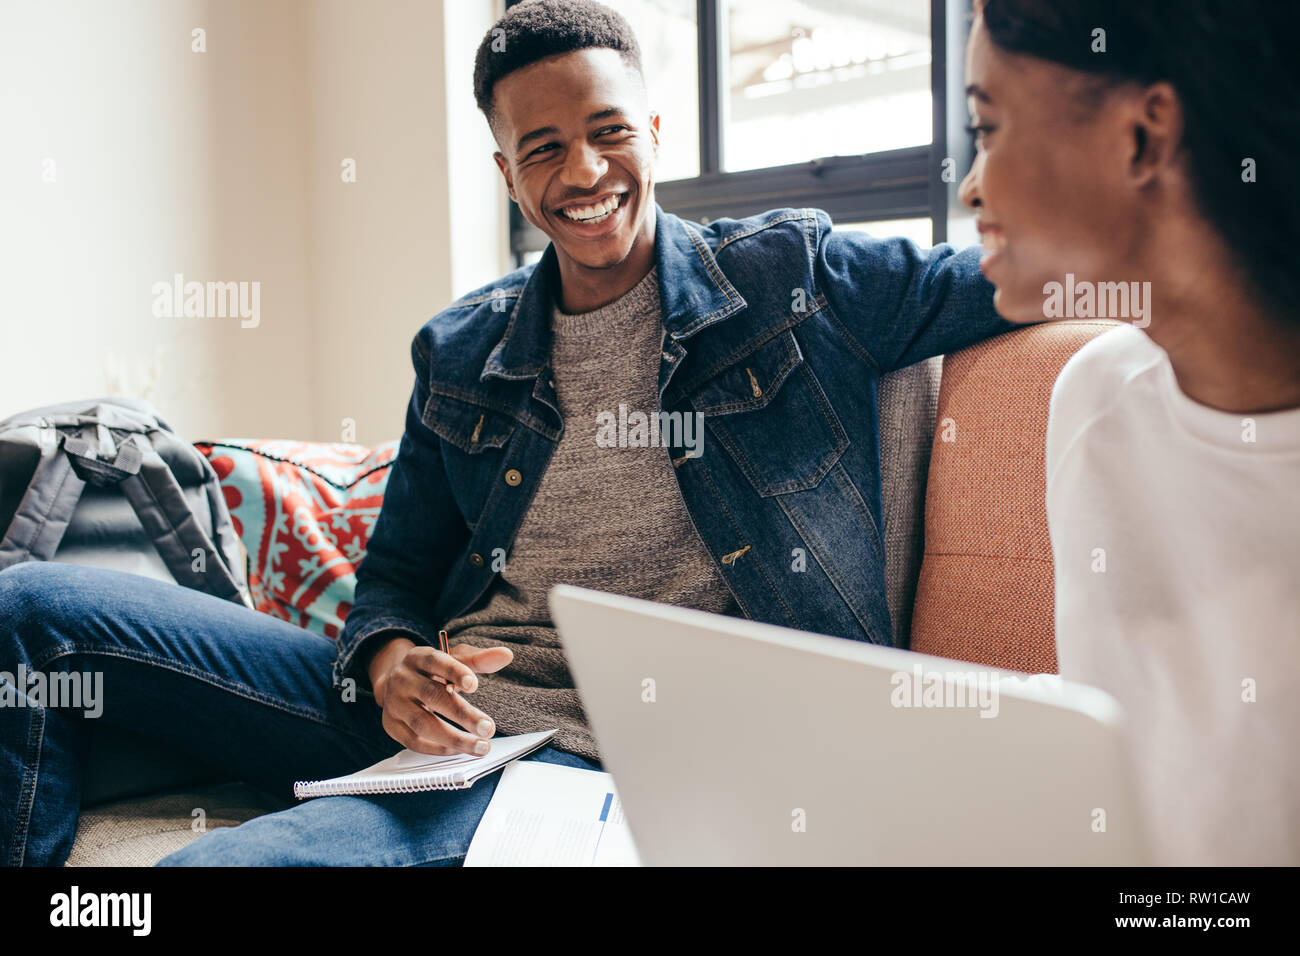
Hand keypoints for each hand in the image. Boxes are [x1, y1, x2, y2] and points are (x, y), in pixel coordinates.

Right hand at [367, 636, 513, 755]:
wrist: (395, 682)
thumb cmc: (432, 671)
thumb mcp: (453, 659)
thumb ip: (479, 659)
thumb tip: (506, 655)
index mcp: (418, 657)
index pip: (435, 661)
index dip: (454, 672)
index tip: (474, 685)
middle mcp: (402, 679)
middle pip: (431, 696)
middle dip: (462, 714)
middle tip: (488, 728)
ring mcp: (394, 704)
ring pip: (422, 723)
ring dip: (454, 738)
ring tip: (480, 745)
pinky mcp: (391, 725)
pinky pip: (414, 741)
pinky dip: (438, 748)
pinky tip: (459, 749)